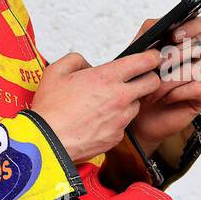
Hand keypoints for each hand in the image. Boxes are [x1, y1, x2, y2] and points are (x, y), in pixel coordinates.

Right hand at [29, 49, 164, 162]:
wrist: (47, 142)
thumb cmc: (50, 110)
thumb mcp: (56, 71)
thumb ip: (76, 59)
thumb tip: (87, 64)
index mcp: (106, 77)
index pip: (144, 62)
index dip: (152, 57)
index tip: (152, 57)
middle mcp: (119, 97)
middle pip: (152, 83)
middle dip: (149, 78)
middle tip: (138, 79)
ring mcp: (121, 118)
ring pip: (136, 105)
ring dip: (128, 102)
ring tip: (106, 104)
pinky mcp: (117, 136)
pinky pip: (123, 125)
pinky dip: (115, 121)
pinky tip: (98, 121)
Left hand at [128, 16, 200, 156]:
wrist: (137, 117)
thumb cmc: (138, 84)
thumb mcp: (137, 56)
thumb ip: (147, 35)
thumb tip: (158, 24)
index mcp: (181, 43)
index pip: (200, 24)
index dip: (192, 26)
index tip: (174, 36)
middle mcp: (194, 58)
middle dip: (178, 53)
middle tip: (160, 65)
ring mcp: (199, 77)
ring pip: (194, 68)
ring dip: (169, 80)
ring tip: (152, 91)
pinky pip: (198, 87)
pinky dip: (178, 92)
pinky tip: (166, 99)